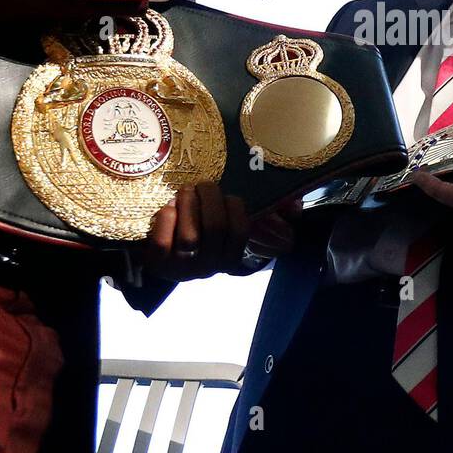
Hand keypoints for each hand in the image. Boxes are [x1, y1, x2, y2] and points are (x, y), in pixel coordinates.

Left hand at [139, 183, 293, 281]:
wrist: (156, 255)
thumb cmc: (196, 231)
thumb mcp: (225, 226)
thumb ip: (261, 215)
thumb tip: (295, 207)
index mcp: (229, 256)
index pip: (241, 230)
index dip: (234, 206)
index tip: (224, 193)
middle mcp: (209, 266)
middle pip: (216, 227)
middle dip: (209, 197)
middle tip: (200, 185)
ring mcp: (183, 267)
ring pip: (191, 236)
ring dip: (187, 205)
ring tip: (183, 193)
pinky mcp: (158, 265)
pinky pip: (163, 243)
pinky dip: (166, 220)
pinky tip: (167, 208)